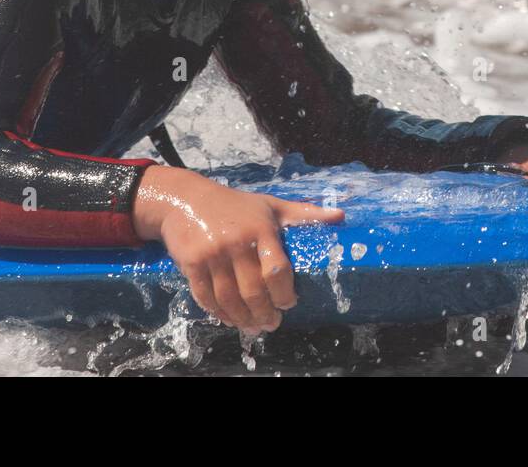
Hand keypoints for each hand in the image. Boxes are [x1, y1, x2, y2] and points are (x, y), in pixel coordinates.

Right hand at [131, 166, 343, 334]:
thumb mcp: (271, 205)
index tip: (289, 303)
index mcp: (261, 229)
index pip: (277, 269)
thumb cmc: (236, 205)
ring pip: (230, 299)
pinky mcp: (191, 264)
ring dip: (243, 319)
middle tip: (272, 324)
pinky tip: (230, 319)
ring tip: (253, 327)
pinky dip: (219, 314)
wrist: (186, 199)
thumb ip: (304, 213)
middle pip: (253, 291)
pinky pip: (206, 297)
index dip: (285, 293)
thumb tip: (341, 215)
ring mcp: (212, 254)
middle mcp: (236, 242)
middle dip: (265, 314)